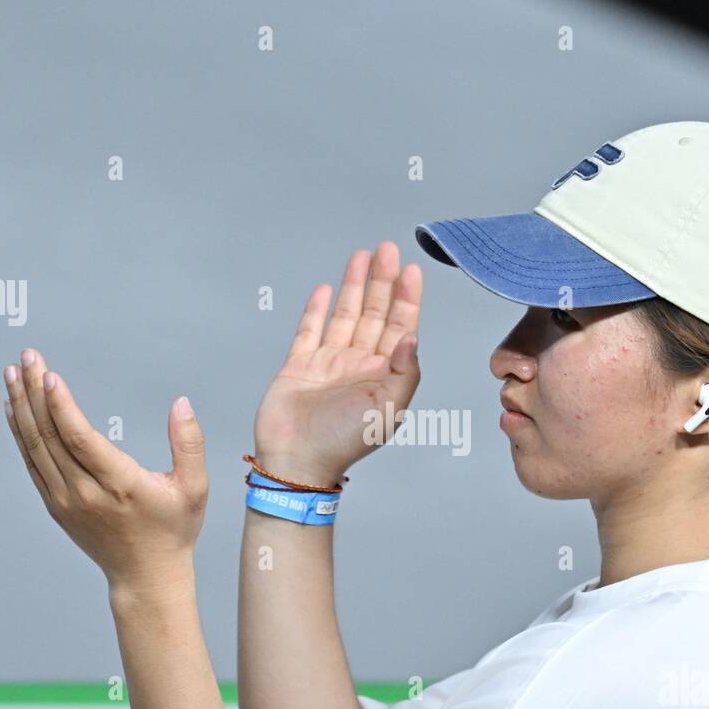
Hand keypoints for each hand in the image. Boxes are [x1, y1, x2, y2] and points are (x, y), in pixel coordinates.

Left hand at [3, 348, 207, 591]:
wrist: (146, 576)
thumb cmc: (174, 529)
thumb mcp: (195, 488)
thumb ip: (189, 444)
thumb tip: (181, 403)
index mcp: (119, 485)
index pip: (80, 439)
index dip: (61, 405)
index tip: (48, 375)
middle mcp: (85, 493)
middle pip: (50, 435)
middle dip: (33, 392)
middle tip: (25, 357)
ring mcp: (66, 501)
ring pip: (36, 447)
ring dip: (21, 407)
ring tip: (11, 373)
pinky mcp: (56, 506)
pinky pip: (32, 463)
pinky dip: (21, 434)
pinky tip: (14, 409)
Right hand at [253, 241, 421, 485]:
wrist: (296, 459)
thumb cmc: (344, 441)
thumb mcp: (388, 410)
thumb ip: (405, 373)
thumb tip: (412, 336)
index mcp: (383, 375)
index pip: (399, 327)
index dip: (407, 298)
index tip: (411, 270)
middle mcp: (359, 365)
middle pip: (374, 313)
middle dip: (382, 281)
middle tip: (387, 249)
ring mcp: (329, 363)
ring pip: (345, 315)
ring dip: (354, 286)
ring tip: (362, 256)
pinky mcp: (299, 365)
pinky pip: (310, 330)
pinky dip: (318, 310)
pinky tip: (327, 289)